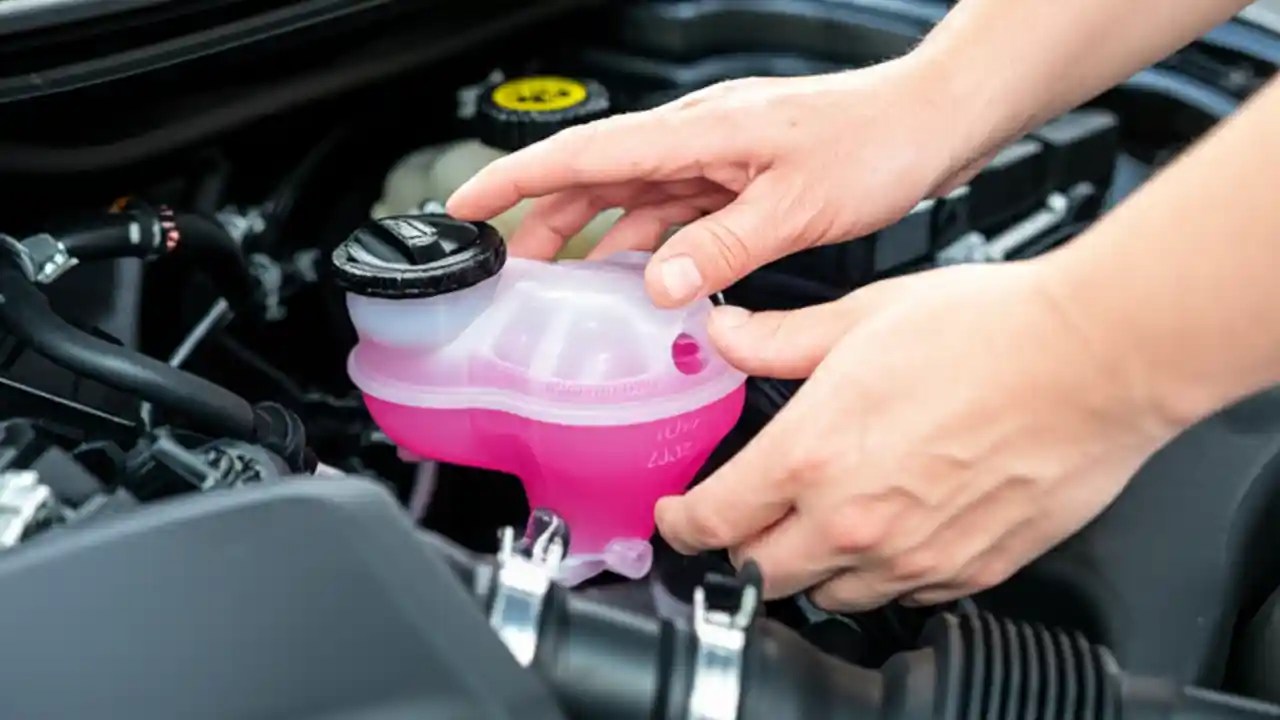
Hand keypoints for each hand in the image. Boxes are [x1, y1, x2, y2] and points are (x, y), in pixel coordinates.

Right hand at [447, 59, 990, 306]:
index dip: (514, 179)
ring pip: (632, 199)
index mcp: (696, 132)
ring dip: (593, 238)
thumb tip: (659, 287)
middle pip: (595, 178)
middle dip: (541, 220)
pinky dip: (651, 247)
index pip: (581, 153)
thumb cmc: (880, 140)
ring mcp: (718, 157)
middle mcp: (697, 139)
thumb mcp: (797, 205)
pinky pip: (677, 214)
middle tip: (505, 267)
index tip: (464, 205)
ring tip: (562, 284)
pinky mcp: (742, 178)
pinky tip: (645, 279)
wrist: (934, 122)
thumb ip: (722, 248)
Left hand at [655, 261, 1182, 609]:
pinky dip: (879, 575)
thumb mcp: (859, 317)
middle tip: (744, 519)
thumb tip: (725, 335)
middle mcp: (853, 521)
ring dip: (808, 567)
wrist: (1094, 360)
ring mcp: (912, 557)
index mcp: (811, 456)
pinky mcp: (967, 572)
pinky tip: (890, 530)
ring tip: (821, 522)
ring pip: (826, 595)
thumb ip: (778, 339)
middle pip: (758, 574)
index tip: (678, 515)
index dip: (680, 523)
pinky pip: (900, 597)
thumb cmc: (989, 332)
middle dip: (739, 549)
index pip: (712, 521)